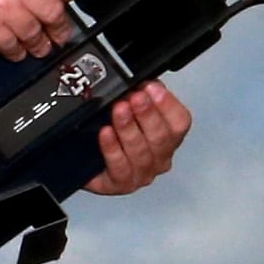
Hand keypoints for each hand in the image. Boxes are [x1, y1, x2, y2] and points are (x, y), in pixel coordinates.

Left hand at [83, 79, 188, 194]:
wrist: (83, 160)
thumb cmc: (109, 135)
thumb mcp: (126, 108)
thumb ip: (139, 94)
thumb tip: (142, 79)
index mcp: (167, 137)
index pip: (180, 122)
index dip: (168, 104)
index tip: (152, 88)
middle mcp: (159, 157)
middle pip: (162, 137)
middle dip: (148, 114)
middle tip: (134, 98)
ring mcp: (142, 173)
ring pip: (141, 152)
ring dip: (129, 128)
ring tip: (118, 111)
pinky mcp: (121, 184)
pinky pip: (120, 167)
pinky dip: (113, 148)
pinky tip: (105, 133)